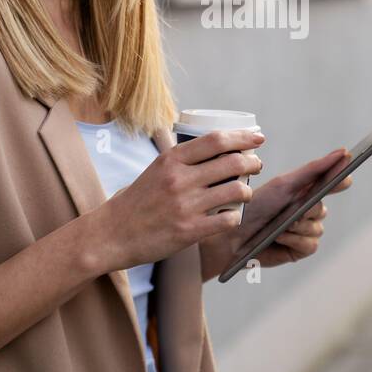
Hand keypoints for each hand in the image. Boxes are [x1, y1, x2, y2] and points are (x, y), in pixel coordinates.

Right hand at [89, 129, 265, 272]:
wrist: (113, 233)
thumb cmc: (138, 200)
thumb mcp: (157, 169)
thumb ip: (182, 159)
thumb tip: (218, 147)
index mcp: (171, 160)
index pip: (216, 140)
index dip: (243, 137)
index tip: (258, 138)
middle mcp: (180, 179)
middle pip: (232, 163)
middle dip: (253, 162)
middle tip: (256, 165)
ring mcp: (186, 206)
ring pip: (236, 191)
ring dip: (247, 191)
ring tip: (245, 193)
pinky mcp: (189, 230)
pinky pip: (228, 220)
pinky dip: (235, 216)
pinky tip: (232, 215)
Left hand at [200, 147, 352, 279]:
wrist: (233, 235)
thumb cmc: (256, 206)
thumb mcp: (285, 184)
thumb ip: (314, 170)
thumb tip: (344, 153)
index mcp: (304, 190)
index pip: (331, 182)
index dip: (340, 179)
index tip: (344, 177)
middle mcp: (307, 210)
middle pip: (322, 207)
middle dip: (307, 208)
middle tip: (291, 210)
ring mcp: (305, 230)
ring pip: (317, 227)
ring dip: (297, 226)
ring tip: (278, 225)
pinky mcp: (300, 249)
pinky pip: (310, 244)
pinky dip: (295, 240)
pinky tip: (280, 238)